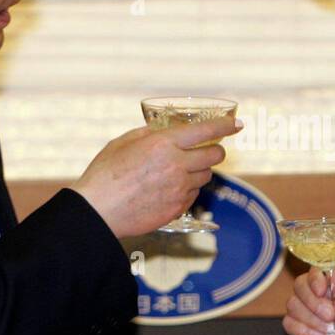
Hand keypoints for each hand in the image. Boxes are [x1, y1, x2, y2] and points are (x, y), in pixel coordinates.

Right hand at [73, 115, 239, 237]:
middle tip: (206, 149)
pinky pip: (194, 194)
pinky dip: (188, 189)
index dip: (226, 125)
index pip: (206, 131)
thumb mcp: (123, 142)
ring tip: (178, 171)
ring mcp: (179, 188)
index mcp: (163, 144)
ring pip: (206, 176)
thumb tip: (166, 129)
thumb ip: (149, 134)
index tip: (237, 123)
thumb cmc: (105, 174)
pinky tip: (169, 188)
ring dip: (199, 171)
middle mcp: (176, 165)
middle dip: (215, 150)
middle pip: (215, 155)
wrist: (98, 211)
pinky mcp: (178, 208)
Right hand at [282, 261, 334, 334]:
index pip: (316, 269)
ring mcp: (312, 309)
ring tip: (330, 329)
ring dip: (309, 318)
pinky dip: (300, 330)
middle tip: (330, 316)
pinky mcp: (306, 327)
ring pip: (292, 304)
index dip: (315, 280)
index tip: (323, 292)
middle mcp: (322, 289)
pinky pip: (289, 323)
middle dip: (312, 302)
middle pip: (299, 285)